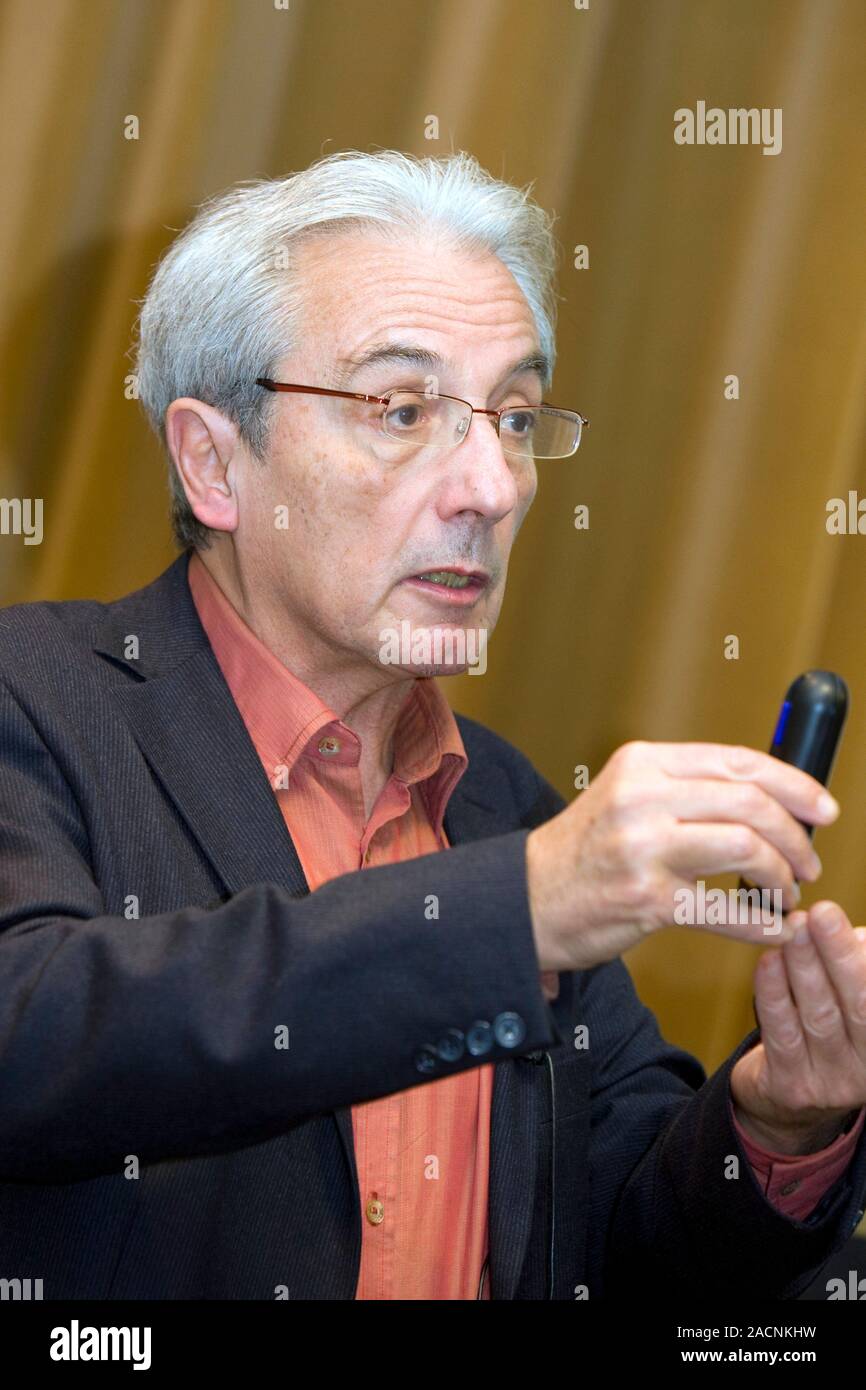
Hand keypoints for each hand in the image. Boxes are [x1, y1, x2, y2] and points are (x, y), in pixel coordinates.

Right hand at [526, 740, 837, 971]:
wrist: (524, 899)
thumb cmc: (583, 853)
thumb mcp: (627, 797)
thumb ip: (687, 789)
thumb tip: (767, 797)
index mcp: (643, 764)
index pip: (737, 761)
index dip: (794, 784)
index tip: (823, 808)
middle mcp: (642, 797)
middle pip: (750, 803)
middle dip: (794, 837)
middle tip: (808, 862)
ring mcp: (644, 847)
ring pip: (746, 848)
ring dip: (781, 877)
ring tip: (784, 894)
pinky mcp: (646, 899)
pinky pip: (726, 911)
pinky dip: (762, 925)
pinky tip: (773, 929)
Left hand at [730, 901, 865, 1153]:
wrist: (786, 1107)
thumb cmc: (824, 1036)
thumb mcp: (848, 1006)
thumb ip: (855, 969)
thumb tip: (856, 933)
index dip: (862, 958)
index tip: (839, 916)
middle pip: (859, 1007)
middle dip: (839, 955)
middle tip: (821, 914)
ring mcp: (832, 1084)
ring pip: (819, 1018)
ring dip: (805, 967)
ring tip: (792, 930)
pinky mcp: (792, 1088)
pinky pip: (782, 1035)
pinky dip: (774, 994)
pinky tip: (768, 961)